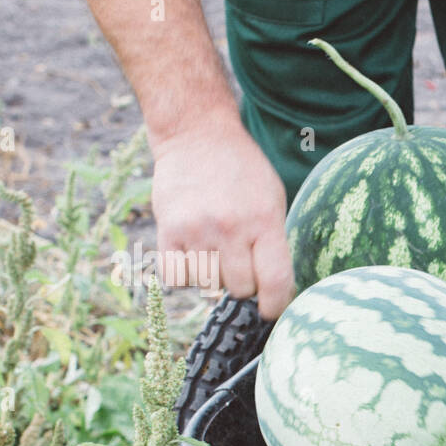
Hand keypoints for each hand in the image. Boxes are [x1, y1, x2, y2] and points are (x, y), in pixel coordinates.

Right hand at [151, 114, 294, 319]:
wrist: (197, 135)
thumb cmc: (243, 173)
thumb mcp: (273, 200)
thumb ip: (275, 243)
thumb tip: (277, 292)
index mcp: (265, 221)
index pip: (275, 282)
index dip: (275, 306)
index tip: (271, 310)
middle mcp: (231, 228)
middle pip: (240, 289)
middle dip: (244, 283)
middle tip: (241, 260)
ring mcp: (197, 229)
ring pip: (208, 286)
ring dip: (214, 276)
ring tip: (216, 249)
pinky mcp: (168, 229)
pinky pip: (176, 278)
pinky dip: (185, 275)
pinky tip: (193, 255)